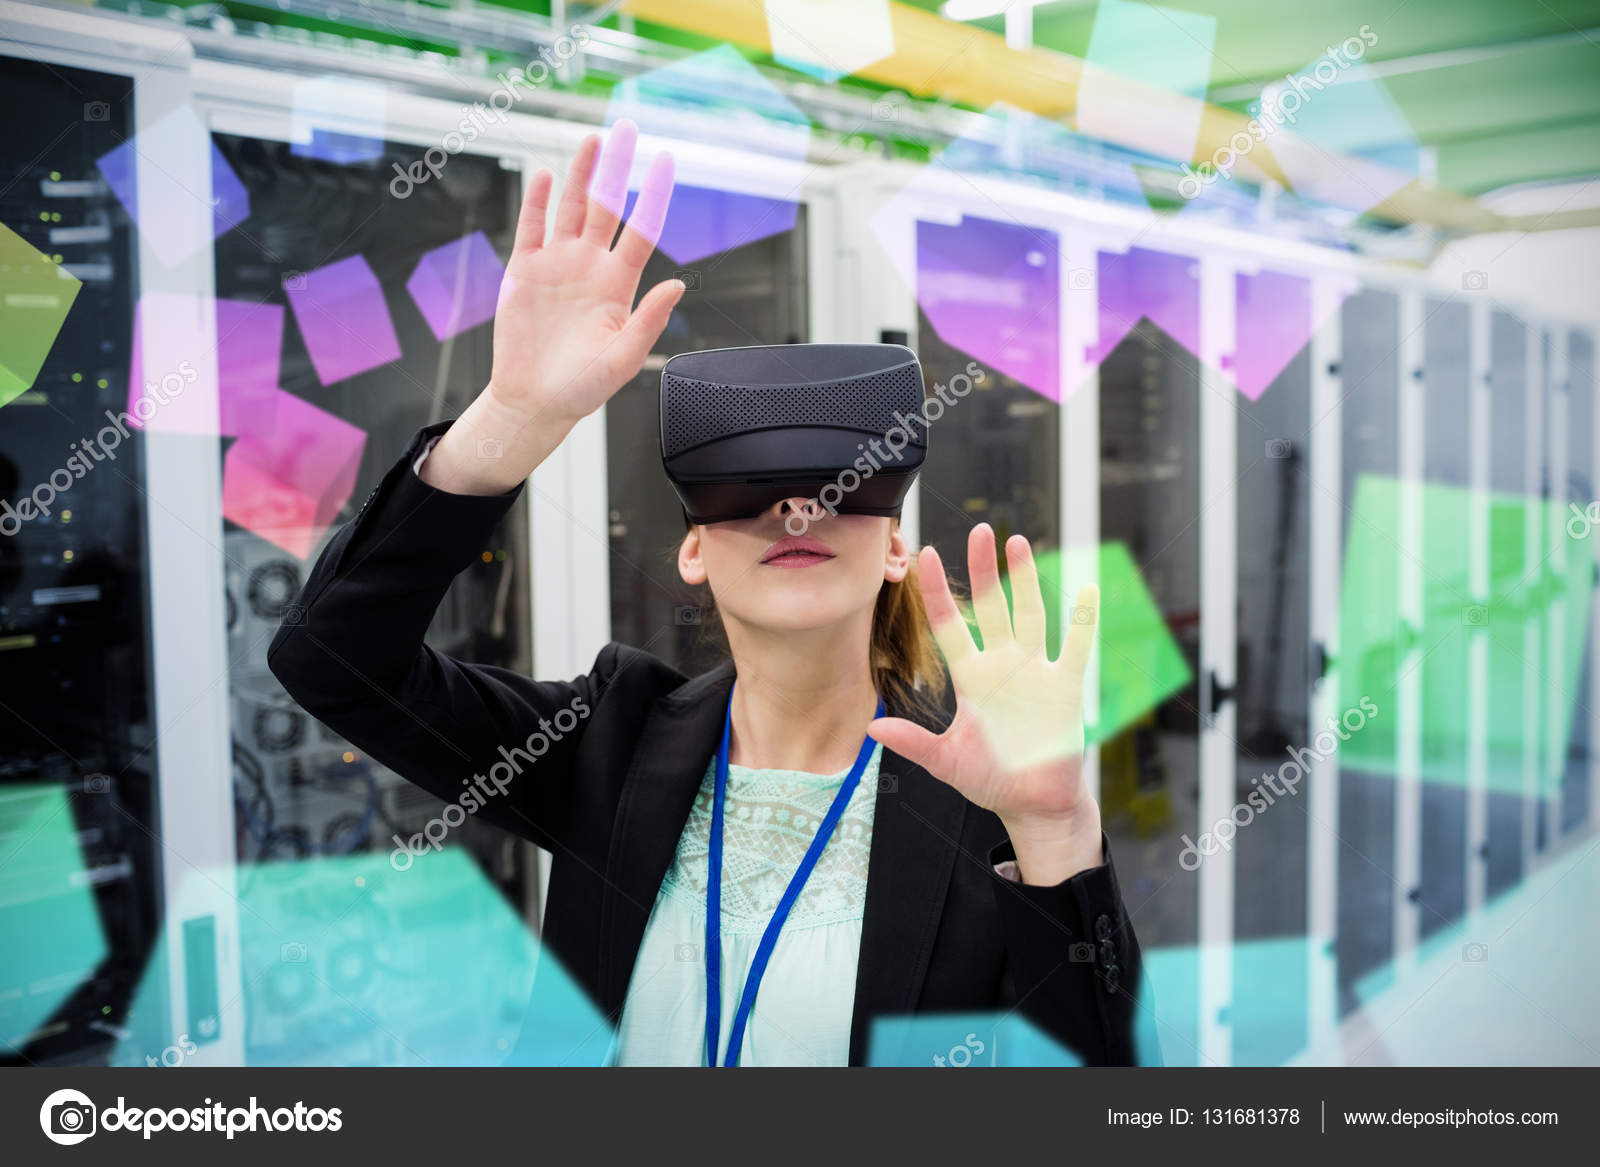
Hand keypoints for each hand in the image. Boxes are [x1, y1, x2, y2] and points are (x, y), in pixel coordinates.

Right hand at [488, 119, 681, 424]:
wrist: (535, 400)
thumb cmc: (583, 386)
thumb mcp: (623, 357)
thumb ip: (649, 319)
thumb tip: (678, 284)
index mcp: (619, 283)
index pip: (642, 228)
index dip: (653, 194)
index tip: (665, 160)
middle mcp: (591, 265)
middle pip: (605, 205)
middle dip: (616, 167)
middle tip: (626, 127)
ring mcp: (557, 264)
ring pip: (570, 206)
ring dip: (580, 173)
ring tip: (592, 139)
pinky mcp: (525, 270)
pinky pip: (532, 227)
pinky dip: (536, 201)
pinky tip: (543, 175)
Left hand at [866, 525, 1103, 885]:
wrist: (1033, 804)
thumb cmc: (990, 780)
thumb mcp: (948, 763)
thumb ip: (915, 743)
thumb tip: (873, 726)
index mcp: (971, 679)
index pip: (950, 627)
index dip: (938, 593)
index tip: (925, 556)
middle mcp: (1002, 666)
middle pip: (993, 607)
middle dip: (986, 570)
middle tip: (981, 530)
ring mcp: (1035, 673)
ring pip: (1030, 615)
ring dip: (1026, 581)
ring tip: (1018, 544)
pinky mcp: (1065, 687)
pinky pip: (1075, 647)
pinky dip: (1082, 620)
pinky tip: (1085, 590)